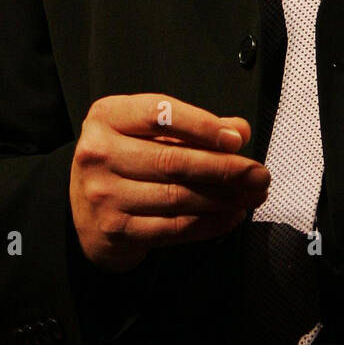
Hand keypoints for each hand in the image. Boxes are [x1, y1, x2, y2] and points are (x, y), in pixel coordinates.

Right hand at [69, 94, 270, 271]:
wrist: (83, 212)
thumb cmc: (123, 161)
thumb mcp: (147, 132)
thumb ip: (193, 128)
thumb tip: (238, 130)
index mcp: (107, 116)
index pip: (159, 114)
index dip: (202, 126)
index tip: (236, 139)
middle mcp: (99, 153)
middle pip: (173, 161)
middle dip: (225, 168)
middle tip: (258, 173)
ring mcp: (104, 195)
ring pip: (177, 197)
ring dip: (224, 198)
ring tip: (253, 194)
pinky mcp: (116, 230)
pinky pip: (173, 228)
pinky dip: (209, 223)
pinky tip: (232, 216)